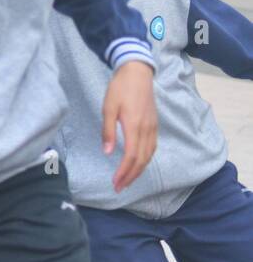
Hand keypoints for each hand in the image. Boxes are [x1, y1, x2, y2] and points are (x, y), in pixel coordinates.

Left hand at [101, 60, 156, 191]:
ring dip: (138, 171)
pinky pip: (152, 148)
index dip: (124, 172)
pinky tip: (137, 165)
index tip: (115, 183)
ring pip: (149, 156)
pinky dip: (145, 160)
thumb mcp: (108, 108)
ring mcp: (152, 128)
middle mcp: (147, 130)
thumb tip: (108, 152)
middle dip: (130, 176)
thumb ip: (108, 131)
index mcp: (134, 126)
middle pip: (142, 160)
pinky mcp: (154, 125)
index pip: (131, 156)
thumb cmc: (119, 89)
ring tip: (127, 181)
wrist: (137, 73)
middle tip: (119, 188)